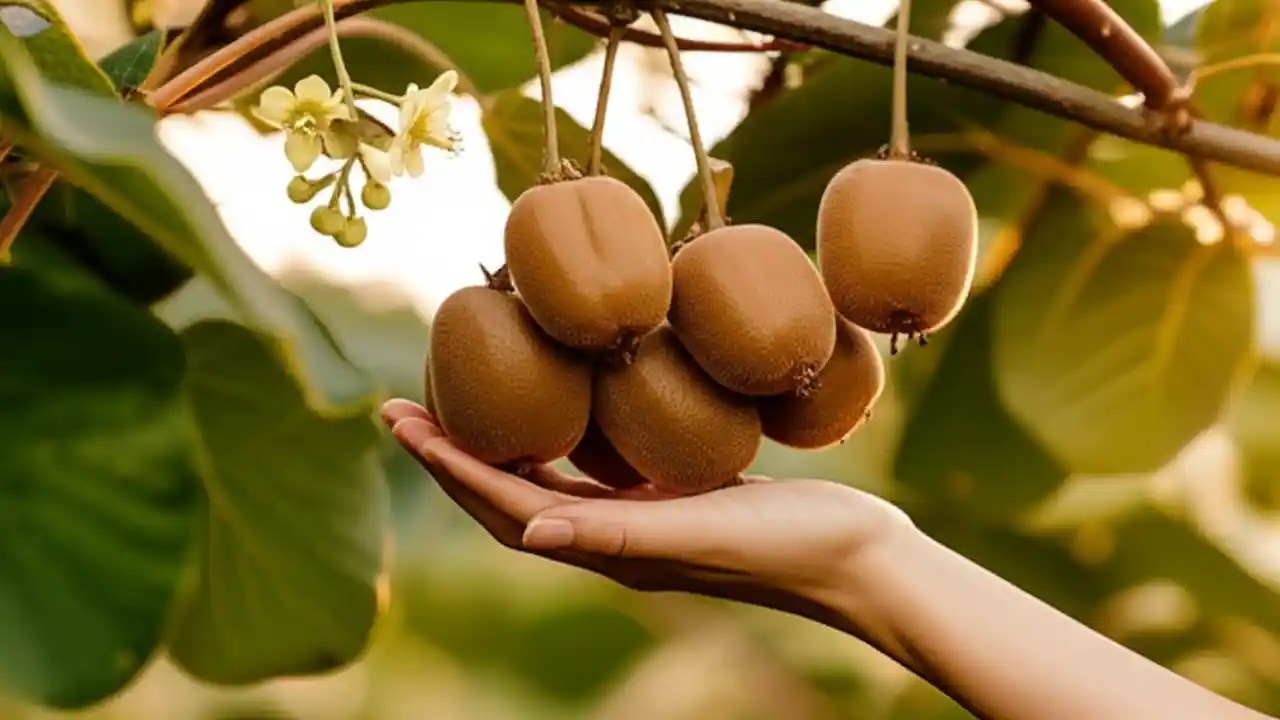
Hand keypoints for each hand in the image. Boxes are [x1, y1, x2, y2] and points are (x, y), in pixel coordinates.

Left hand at [382, 399, 914, 622]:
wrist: (859, 562)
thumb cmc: (789, 545)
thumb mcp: (704, 530)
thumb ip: (620, 531)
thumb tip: (531, 528)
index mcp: (611, 549)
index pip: (506, 503)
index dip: (449, 463)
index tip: (399, 419)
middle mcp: (616, 540)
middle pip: (510, 496)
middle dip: (453, 456)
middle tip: (404, 410)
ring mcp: (646, 523)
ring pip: (549, 484)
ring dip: (498, 449)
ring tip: (463, 408)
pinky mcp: (678, 502)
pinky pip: (598, 473)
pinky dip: (563, 445)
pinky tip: (564, 413)